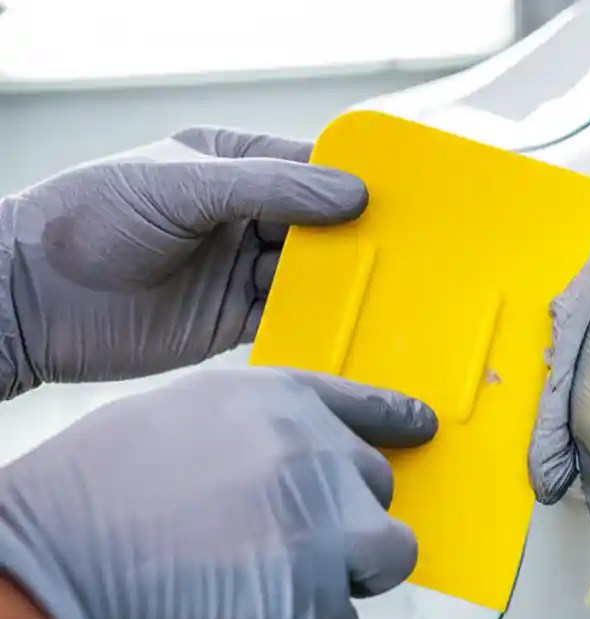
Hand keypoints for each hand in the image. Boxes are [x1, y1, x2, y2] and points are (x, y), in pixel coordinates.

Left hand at [0, 127, 367, 399]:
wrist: (31, 303)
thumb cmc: (88, 222)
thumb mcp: (182, 187)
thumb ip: (268, 189)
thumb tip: (351, 194)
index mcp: (229, 166)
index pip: (306, 166)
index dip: (350, 182)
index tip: (396, 199)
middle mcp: (240, 217)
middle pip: (318, 225)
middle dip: (353, 238)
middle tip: (398, 252)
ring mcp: (238, 270)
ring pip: (309, 274)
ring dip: (339, 284)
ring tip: (380, 292)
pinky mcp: (233, 321)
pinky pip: (289, 320)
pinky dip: (316, 325)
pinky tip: (344, 326)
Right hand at [0, 368, 435, 618]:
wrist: (52, 571)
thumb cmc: (88, 501)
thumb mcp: (174, 421)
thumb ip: (250, 434)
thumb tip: (288, 463)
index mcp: (276, 403)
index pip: (363, 405)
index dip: (394, 420)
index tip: (420, 428)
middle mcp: (314, 454)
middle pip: (378, 486)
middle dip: (346, 519)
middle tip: (291, 543)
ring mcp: (324, 526)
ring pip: (390, 553)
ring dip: (351, 576)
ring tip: (290, 587)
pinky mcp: (317, 600)